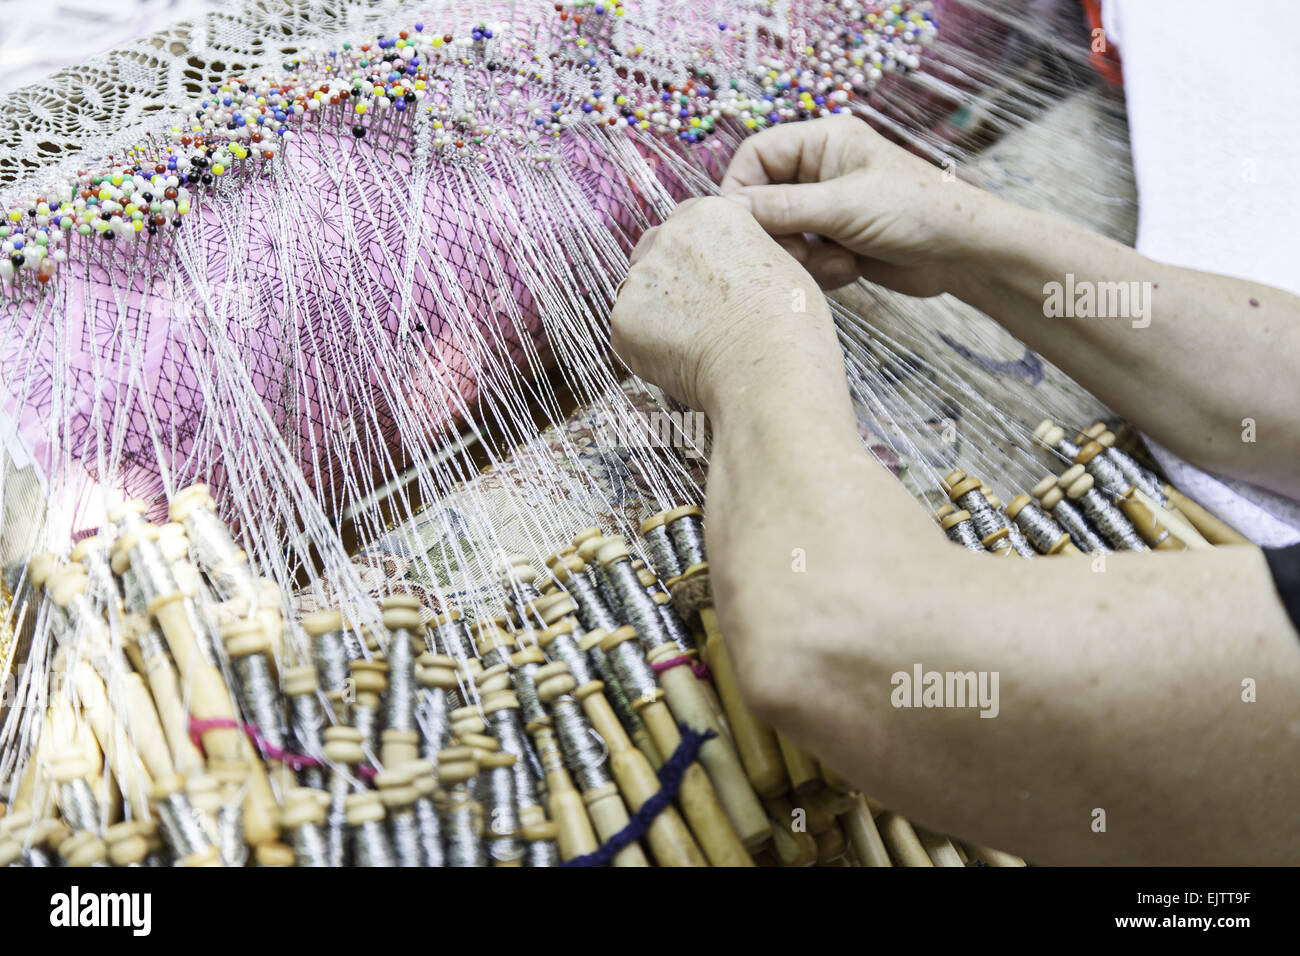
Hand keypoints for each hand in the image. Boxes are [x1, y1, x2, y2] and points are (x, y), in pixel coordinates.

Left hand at [610, 197, 838, 412]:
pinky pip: (629, 330)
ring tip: (697, 342)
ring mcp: (640, 277)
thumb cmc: (791, 324)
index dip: (697, 254)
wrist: (771, 369)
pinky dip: (647, 346)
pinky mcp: (623, 319)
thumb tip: (729, 265)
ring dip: (658, 311)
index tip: (710, 279)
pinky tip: (680, 360)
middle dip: (669, 276)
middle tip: (697, 313)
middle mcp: (669, 235)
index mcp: (710, 214)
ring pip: (640, 291)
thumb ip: (740, 252)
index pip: (687, 223)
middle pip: (655, 249)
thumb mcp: (779, 263)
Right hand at [720, 113, 994, 296]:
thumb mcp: (843, 206)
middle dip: (780, 234)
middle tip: (799, 253)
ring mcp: (827, 209)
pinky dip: (820, 270)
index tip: (743, 226)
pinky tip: (851, 270)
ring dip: (803, 257)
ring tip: (837, 261)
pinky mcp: (835, 242)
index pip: (755, 156)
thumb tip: (728, 209)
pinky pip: (803, 259)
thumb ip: (782, 207)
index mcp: (823, 143)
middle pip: (763, 201)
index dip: (741, 190)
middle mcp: (820, 172)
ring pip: (781, 236)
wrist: (964, 254)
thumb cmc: (917, 211)